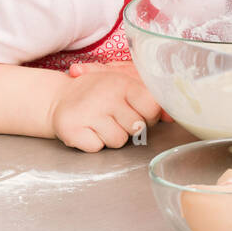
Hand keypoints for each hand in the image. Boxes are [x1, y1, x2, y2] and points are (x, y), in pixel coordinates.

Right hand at [49, 61, 165, 150]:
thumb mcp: (122, 88)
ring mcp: (88, 113)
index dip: (149, 115)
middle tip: (114, 117)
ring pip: (118, 141)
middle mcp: (105, 96)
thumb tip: (171, 116)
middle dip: (128, 127)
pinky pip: (97, 147)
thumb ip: (148, 100)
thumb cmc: (99, 95)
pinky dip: (93, 142)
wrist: (59, 99)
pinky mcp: (73, 130)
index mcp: (121, 83)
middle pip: (137, 128)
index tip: (139, 112)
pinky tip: (87, 129)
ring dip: (110, 136)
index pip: (151, 106)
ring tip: (99, 123)